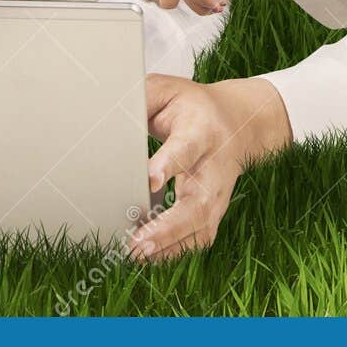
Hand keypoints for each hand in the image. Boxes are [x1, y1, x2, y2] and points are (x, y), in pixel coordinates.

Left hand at [130, 74, 290, 262]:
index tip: (150, 180)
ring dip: (169, 247)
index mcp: (201, 130)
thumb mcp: (168, 89)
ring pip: (200, 229)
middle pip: (198, 203)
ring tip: (135, 255)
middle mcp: (213, 167)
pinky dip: (173, 252)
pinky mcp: (214, 213)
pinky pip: (197, 240)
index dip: (169, 165)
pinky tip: (147, 256)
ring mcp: (217, 195)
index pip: (186, 149)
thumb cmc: (194, 108)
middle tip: (138, 241)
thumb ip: (140, 99)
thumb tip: (107, 114)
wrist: (239, 124)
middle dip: (169, 226)